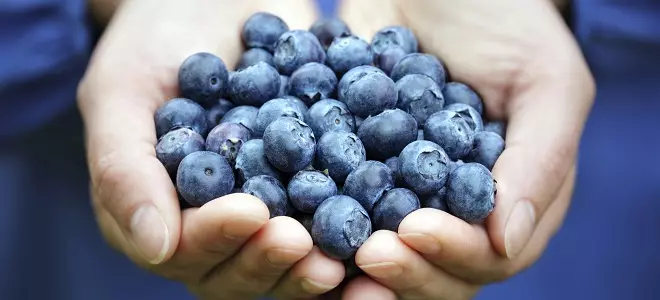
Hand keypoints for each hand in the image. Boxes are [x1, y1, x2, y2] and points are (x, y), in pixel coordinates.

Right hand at [77, 1, 347, 297]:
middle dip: (268, 258)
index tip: (250, 212)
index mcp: (160, 213)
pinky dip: (355, 227)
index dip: (216, 237)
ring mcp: (266, 210)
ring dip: (312, 263)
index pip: (184, 248)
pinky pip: (332, 217)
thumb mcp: (123, 92)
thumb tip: (157, 249)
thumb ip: (125, 168)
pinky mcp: (310, 188)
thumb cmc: (155, 40)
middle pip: (238, 269)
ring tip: (341, 253)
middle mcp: (213, 225)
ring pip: (286, 259)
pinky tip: (379, 224)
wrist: (216, 1)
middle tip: (300, 241)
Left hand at [338, 0, 594, 297]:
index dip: (455, 254)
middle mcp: (456, 208)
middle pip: (437, 271)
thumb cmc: (502, 19)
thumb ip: (540, 159)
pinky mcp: (356, 173)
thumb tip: (505, 241)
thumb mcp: (543, 78)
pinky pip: (337, 213)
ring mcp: (404, 195)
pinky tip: (292, 232)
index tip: (413, 231)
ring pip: (385, 257)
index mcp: (511, 197)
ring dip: (355, 268)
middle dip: (406, 271)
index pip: (490, 255)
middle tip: (369, 253)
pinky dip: (316, 229)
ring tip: (323, 260)